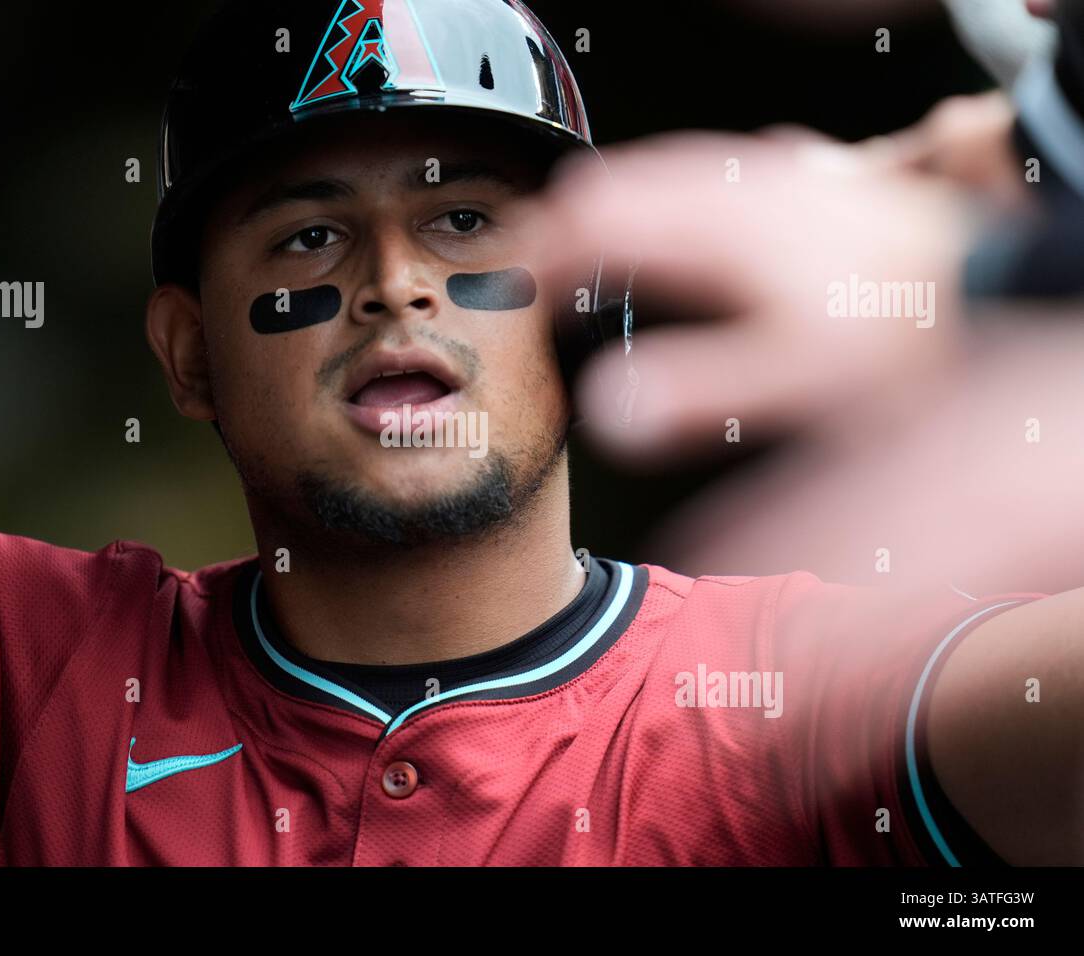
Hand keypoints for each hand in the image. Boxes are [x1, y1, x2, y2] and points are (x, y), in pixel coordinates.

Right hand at [515, 131, 972, 463]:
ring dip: (613, 205)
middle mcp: (735, 189)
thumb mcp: (796, 378)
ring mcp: (769, 177)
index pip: (596, 223)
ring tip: (584, 241)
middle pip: (619, 185)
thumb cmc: (899, 331)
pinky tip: (680, 216)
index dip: (542, 253)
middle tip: (532, 264)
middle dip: (564, 225)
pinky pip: (708, 171)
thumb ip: (696, 392)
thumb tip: (606, 408)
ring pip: (662, 170)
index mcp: (715, 230)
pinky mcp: (799, 180)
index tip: (514, 286)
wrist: (987, 276)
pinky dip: (665, 195)